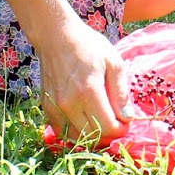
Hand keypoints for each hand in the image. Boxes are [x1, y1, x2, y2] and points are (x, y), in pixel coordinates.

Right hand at [34, 18, 134, 143]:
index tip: (126, 122)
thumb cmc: (88, 46)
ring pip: (75, 138)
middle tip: (116, 122)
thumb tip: (128, 118)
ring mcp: (55, 107)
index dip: (120, 129)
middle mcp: (69, 104)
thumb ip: (121, 93)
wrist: (56, 37)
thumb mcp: (113, 63)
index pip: (107, 127)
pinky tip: (84, 119)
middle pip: (92, 136)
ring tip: (101, 121)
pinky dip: (75, 131)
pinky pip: (62, 131)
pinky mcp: (46, 107)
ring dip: (91, 135)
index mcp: (88, 92)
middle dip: (108, 134)